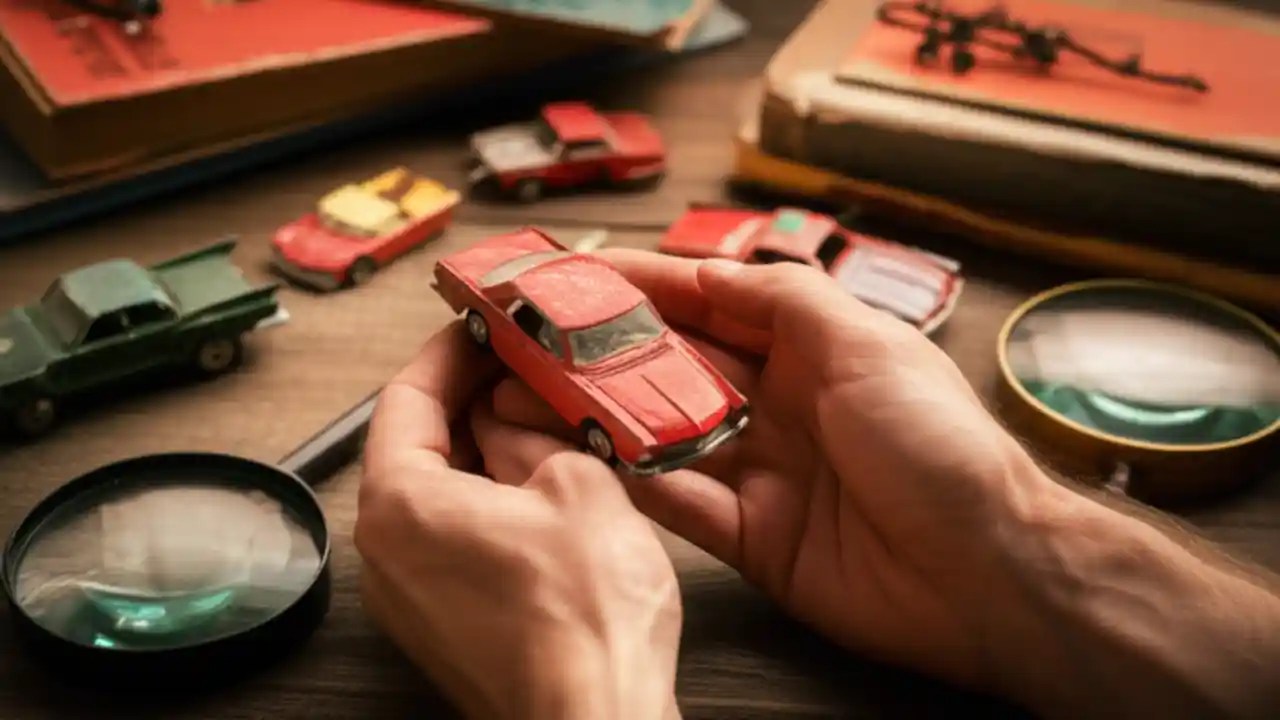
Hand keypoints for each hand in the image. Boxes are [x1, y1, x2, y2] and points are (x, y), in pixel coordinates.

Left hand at [354, 323, 682, 719]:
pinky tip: (546, 490)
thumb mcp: (577, 483)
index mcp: (401, 504)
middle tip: (524, 367)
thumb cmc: (586, 622)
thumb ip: (535, 433)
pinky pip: (454, 541)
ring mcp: (411, 596)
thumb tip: (514, 421)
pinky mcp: (443, 625)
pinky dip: (491, 504)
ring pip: (440, 496)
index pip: (405, 397)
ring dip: (487, 453)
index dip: (451, 351)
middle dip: (473, 401)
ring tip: (547, 423)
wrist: (596, 718)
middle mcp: (387, 553)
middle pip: (417, 447)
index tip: (482, 325)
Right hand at [487, 250, 1059, 694]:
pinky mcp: (750, 537)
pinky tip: (570, 459)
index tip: (570, 275)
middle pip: (669, 369)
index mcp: (809, 349)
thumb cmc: (939, 445)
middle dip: (597, 353)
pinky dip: (624, 481)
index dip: (638, 288)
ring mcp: (760, 472)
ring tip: (517, 399)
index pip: (705, 305)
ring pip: (657, 435)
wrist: (985, 571)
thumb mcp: (867, 344)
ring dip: (590, 418)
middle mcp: (777, 405)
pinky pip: (675, 502)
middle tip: (522, 341)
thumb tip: (708, 270)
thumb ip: (785, 301)